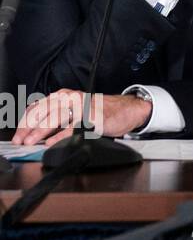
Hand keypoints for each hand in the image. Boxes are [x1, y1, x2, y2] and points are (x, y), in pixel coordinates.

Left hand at [14, 89, 151, 143]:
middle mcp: (71, 98)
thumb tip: (33, 129)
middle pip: (43, 111)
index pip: (37, 107)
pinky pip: (72, 127)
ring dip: (40, 131)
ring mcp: (82, 107)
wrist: (127, 109)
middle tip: (20, 140)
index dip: (25, 122)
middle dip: (28, 128)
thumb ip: (55, 114)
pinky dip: (59, 136)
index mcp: (63, 96)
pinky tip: (51, 143)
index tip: (18, 135)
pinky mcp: (92, 118)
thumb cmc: (100, 111)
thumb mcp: (74, 108)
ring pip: (55, 117)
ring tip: (31, 142)